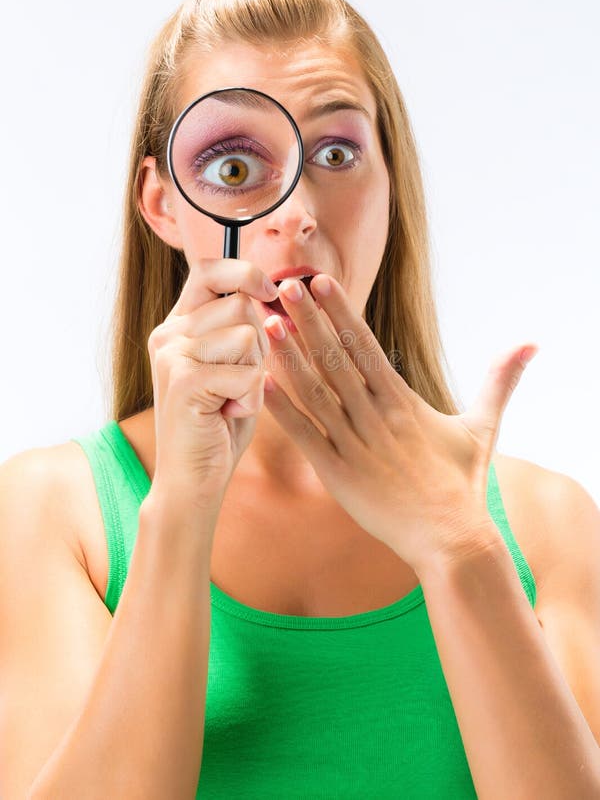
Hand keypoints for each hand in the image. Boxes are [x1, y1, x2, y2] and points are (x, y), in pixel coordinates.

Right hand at [146, 257, 276, 523]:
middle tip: (237, 381)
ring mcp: (172, 355)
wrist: (192, 480)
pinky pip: (247, 372)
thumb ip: (242, 328)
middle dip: (259, 343)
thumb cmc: (220, 423)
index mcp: (179, 324)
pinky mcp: (184, 381)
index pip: (210, 269)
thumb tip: (272, 290)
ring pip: (247, 335)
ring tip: (231, 399)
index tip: (269, 292)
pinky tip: (228, 415)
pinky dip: (250, 399)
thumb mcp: (233, 365)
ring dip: (255, 372)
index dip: (245, 272)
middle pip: (241, 304)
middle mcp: (168, 333)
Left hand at [262, 274, 537, 575]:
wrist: (451, 539)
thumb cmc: (462, 483)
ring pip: (317, 392)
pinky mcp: (338, 475)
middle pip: (337, 359)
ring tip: (268, 325)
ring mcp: (355, 444)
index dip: (342, 312)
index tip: (321, 282)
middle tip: (285, 288)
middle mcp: (376, 415)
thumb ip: (500, 381)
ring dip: (291, 357)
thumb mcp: (482, 426)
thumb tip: (530, 343)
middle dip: (310, 321)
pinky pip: (306, 437)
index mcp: (402, 400)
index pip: (367, 344)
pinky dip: (283, 411)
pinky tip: (262, 386)